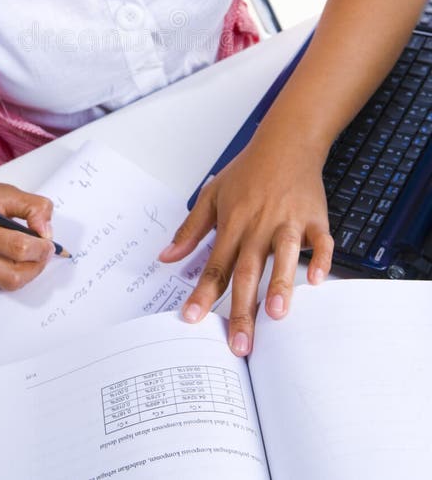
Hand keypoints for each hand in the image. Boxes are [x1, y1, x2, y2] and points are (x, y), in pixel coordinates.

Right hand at [0, 174, 54, 290]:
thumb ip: (32, 207)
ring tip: (25, 253)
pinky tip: (4, 257)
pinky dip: (5, 274)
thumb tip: (46, 232)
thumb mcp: (2, 191)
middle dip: (36, 266)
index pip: (17, 247)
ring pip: (3, 284)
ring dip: (23, 272)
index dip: (41, 248)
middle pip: (11, 276)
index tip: (48, 242)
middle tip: (43, 253)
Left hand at [158, 136, 333, 354]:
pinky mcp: (314, 219)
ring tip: (276, 315)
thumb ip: (190, 230)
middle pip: (247, 270)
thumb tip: (166, 257)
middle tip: (240, 345)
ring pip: (283, 256)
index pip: (215, 264)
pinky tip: (319, 280)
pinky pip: (321, 242)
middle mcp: (259, 225)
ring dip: (280, 284)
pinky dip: (321, 259)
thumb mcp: (211, 195)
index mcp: (233, 223)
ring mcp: (288, 222)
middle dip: (242, 309)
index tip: (191, 319)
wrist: (285, 143)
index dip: (202, 293)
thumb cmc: (248, 171)